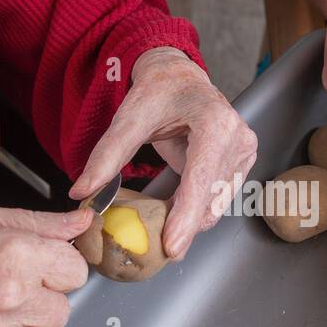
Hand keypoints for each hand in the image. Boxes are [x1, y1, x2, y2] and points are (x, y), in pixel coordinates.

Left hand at [69, 47, 256, 259]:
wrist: (178, 79)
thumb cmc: (158, 93)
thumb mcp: (128, 119)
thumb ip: (106, 156)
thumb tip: (82, 191)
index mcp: (215, 123)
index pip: (201, 179)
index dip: (186, 217)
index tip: (172, 247)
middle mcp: (238, 138)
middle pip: (211, 199)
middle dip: (185, 225)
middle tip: (157, 248)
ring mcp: (244, 153)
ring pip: (216, 205)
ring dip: (189, 219)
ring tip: (162, 227)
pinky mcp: (241, 164)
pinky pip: (218, 199)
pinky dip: (195, 210)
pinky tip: (175, 211)